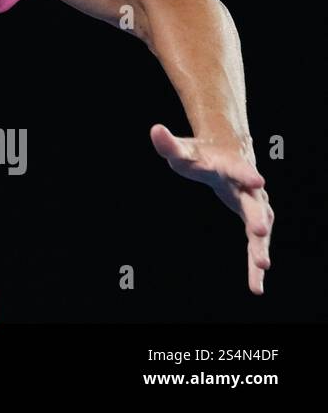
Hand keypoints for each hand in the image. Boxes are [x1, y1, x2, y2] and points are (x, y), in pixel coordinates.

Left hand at [150, 123, 272, 294]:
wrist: (228, 153)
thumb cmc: (201, 154)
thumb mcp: (183, 150)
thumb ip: (168, 144)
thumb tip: (154, 129)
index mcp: (232, 166)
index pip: (240, 169)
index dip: (247, 174)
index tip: (258, 179)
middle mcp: (249, 187)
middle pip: (255, 201)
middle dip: (257, 215)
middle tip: (260, 229)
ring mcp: (254, 205)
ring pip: (261, 227)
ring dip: (261, 246)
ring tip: (262, 266)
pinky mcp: (253, 221)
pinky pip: (256, 245)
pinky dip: (255, 263)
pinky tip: (256, 286)